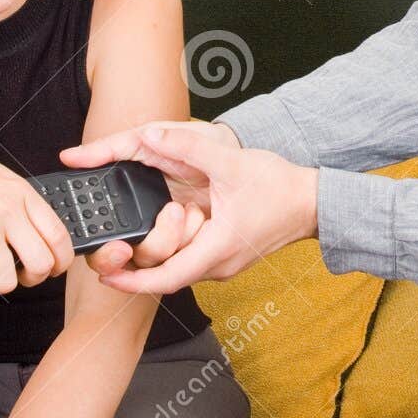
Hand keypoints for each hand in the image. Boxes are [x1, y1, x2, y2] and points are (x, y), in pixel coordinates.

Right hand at [0, 132, 75, 296]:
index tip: (54, 268)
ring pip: (8, 281)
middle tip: (19, 275)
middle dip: (33, 279)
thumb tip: (39, 229)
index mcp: (21, 194)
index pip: (59, 235)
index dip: (62, 260)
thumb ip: (21, 201)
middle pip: (41, 264)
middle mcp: (7, 212)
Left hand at [89, 124, 318, 295]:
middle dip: (135, 268)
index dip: (132, 281)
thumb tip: (152, 135)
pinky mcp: (225, 255)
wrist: (311, 202)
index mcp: (216, 249)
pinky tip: (163, 228)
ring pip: (178, 268)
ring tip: (129, 239)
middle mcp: (216, 264)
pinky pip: (191, 259)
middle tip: (108, 253)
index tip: (106, 276)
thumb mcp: (232, 163)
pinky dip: (172, 248)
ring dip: (154, 256)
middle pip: (166, 276)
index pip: (165, 278)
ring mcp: (222, 263)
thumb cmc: (278, 187)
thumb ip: (189, 147)